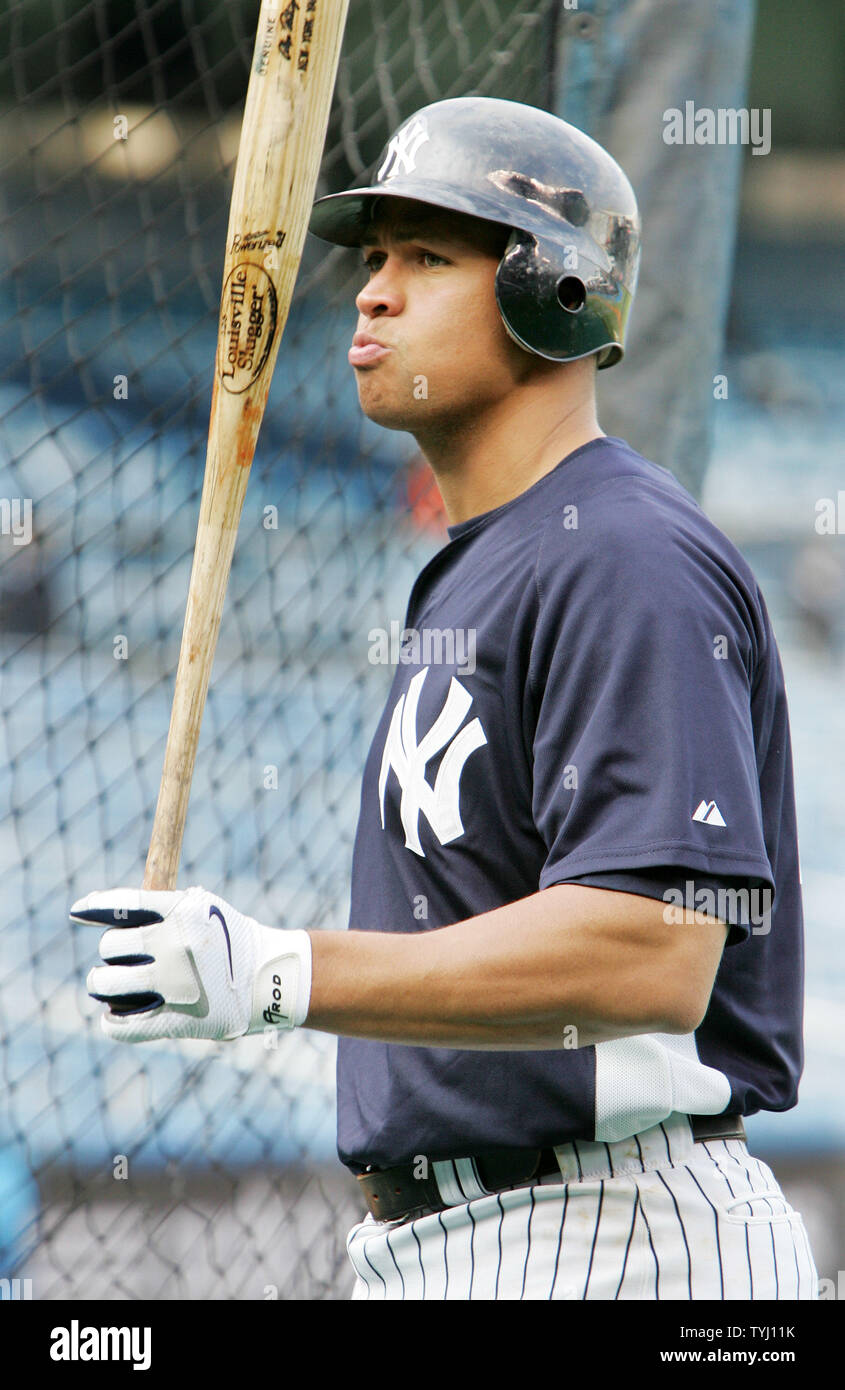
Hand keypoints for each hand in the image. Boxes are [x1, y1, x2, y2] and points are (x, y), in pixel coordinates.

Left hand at [72, 886, 311, 1043]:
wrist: (272, 978)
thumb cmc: (231, 940)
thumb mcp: (203, 909)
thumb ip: (161, 908)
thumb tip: (104, 908)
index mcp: (182, 912)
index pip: (124, 904)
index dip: (94, 907)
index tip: (77, 911)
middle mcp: (176, 944)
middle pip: (111, 945)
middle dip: (110, 952)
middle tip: (118, 959)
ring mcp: (175, 984)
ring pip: (108, 984)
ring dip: (104, 984)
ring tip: (110, 985)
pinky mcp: (178, 1019)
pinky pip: (124, 1025)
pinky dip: (113, 1022)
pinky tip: (114, 1016)